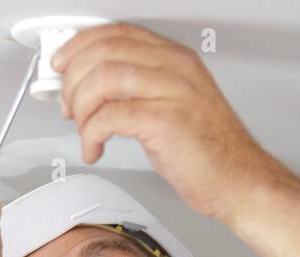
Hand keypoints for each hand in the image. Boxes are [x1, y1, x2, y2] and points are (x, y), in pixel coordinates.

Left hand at [53, 22, 274, 223]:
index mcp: (175, 58)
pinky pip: (109, 117)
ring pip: (103, 79)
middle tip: (68, 106)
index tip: (61, 65)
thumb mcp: (172, 105)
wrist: (238, 180)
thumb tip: (93, 87)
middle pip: (104, 52)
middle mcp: (175, 67)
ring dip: (80, 107)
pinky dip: (91, 135)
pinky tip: (95, 148)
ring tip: (82, 129)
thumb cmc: (207, 150)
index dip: (80, 46)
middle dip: (74, 81)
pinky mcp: (165, 120)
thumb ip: (137, 89)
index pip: (116, 34)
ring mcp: (172, 91)